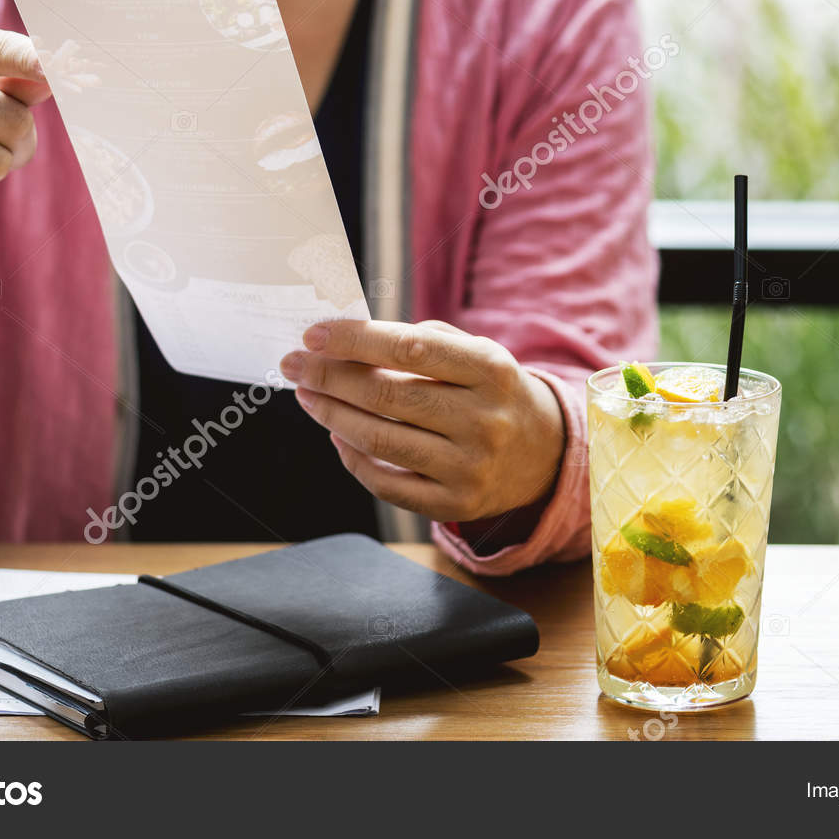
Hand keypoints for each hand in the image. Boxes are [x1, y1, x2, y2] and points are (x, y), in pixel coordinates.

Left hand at [279, 319, 565, 524]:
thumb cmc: (492, 392)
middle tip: (294, 365)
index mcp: (491, 370)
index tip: (313, 335)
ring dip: (333, 416)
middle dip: (331, 378)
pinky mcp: (458, 504)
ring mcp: (472, 467)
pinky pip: (388, 483)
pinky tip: (337, 436)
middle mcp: (484, 419)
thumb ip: (421, 342)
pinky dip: (354, 459)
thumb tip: (345, 342)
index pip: (411, 349)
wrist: (544, 453)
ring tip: (308, 396)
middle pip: (389, 397)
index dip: (356, 340)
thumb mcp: (477, 355)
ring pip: (382, 441)